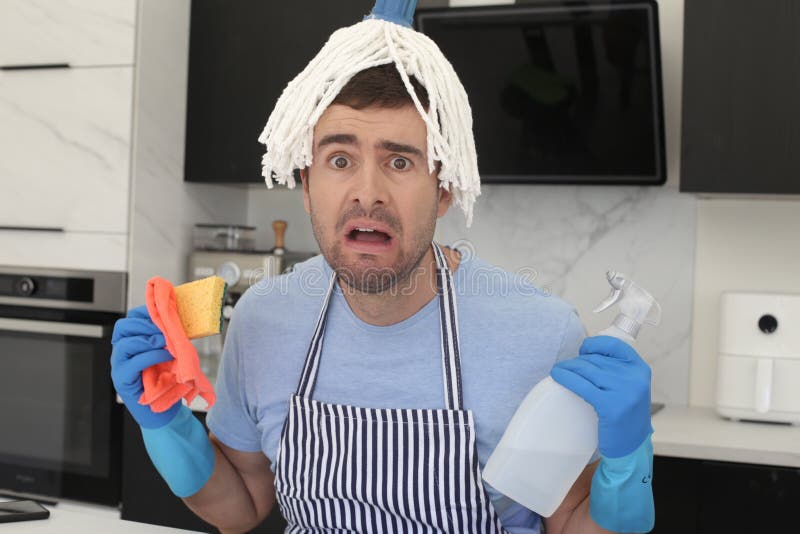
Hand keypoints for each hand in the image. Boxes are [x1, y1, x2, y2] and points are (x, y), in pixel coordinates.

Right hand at [111, 305, 180, 428]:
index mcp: (130, 343)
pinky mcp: (122, 381)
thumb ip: (169, 338)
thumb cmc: (167, 382)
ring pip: (124, 344)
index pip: (129, 320)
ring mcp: (118, 367)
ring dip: (148, 340)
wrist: (165, 411)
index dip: (144, 313)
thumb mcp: (170, 354)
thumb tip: (179, 320)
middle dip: (145, 324)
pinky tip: (166, 356)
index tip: (163, 314)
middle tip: (164, 329)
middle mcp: (120, 353)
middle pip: (122, 328)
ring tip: (166, 343)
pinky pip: (132, 363)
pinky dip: (151, 356)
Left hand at [550, 335, 651, 457]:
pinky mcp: (611, 406)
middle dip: (578, 361)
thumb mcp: (629, 386)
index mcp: (640, 369)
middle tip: (567, 367)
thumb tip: (584, 354)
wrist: (632, 446)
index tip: (582, 350)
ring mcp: (624, 391)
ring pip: (586, 369)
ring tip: (558, 370)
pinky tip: (557, 376)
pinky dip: (566, 378)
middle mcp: (634, 377)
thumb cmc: (625, 414)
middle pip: (596, 358)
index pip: (614, 344)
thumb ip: (615, 369)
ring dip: (568, 367)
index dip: (594, 345)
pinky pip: (582, 385)